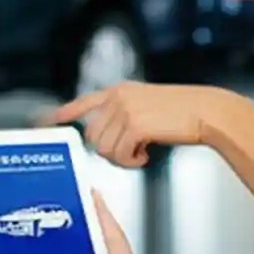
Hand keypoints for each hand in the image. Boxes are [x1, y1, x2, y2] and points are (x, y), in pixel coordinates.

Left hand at [42, 81, 221, 167]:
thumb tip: (111, 139)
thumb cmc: (185, 113)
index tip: (44, 121)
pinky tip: (147, 155)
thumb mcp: (149, 106)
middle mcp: (119, 97)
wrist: (208, 111)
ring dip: (123, 158)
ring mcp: (125, 109)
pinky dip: (132, 162)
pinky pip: (120, 155)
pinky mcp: (135, 124)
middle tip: (131, 153)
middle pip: (94, 136)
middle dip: (109, 151)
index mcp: (121, 91)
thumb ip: (127, 115)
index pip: (84, 102)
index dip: (64, 113)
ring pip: (105, 148)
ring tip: (142, 153)